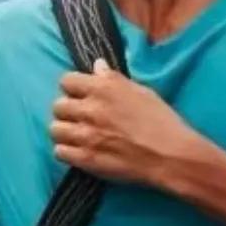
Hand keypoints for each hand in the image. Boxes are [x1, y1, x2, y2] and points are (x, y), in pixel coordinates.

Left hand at [50, 59, 204, 186]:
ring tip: (77, 135)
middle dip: (67, 110)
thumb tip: (97, 65)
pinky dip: (66, 151)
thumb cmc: (161, 120)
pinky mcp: (85, 159)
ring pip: (55, 130)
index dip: (73, 88)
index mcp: (103, 88)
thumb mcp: (141, 91)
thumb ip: (113, 78)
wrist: (170, 155)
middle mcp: (89, 109)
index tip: (80, 94)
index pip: (66, 81)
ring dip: (64, 131)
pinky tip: (78, 151)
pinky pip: (59, 152)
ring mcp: (85, 135)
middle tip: (80, 117)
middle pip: (57, 106)